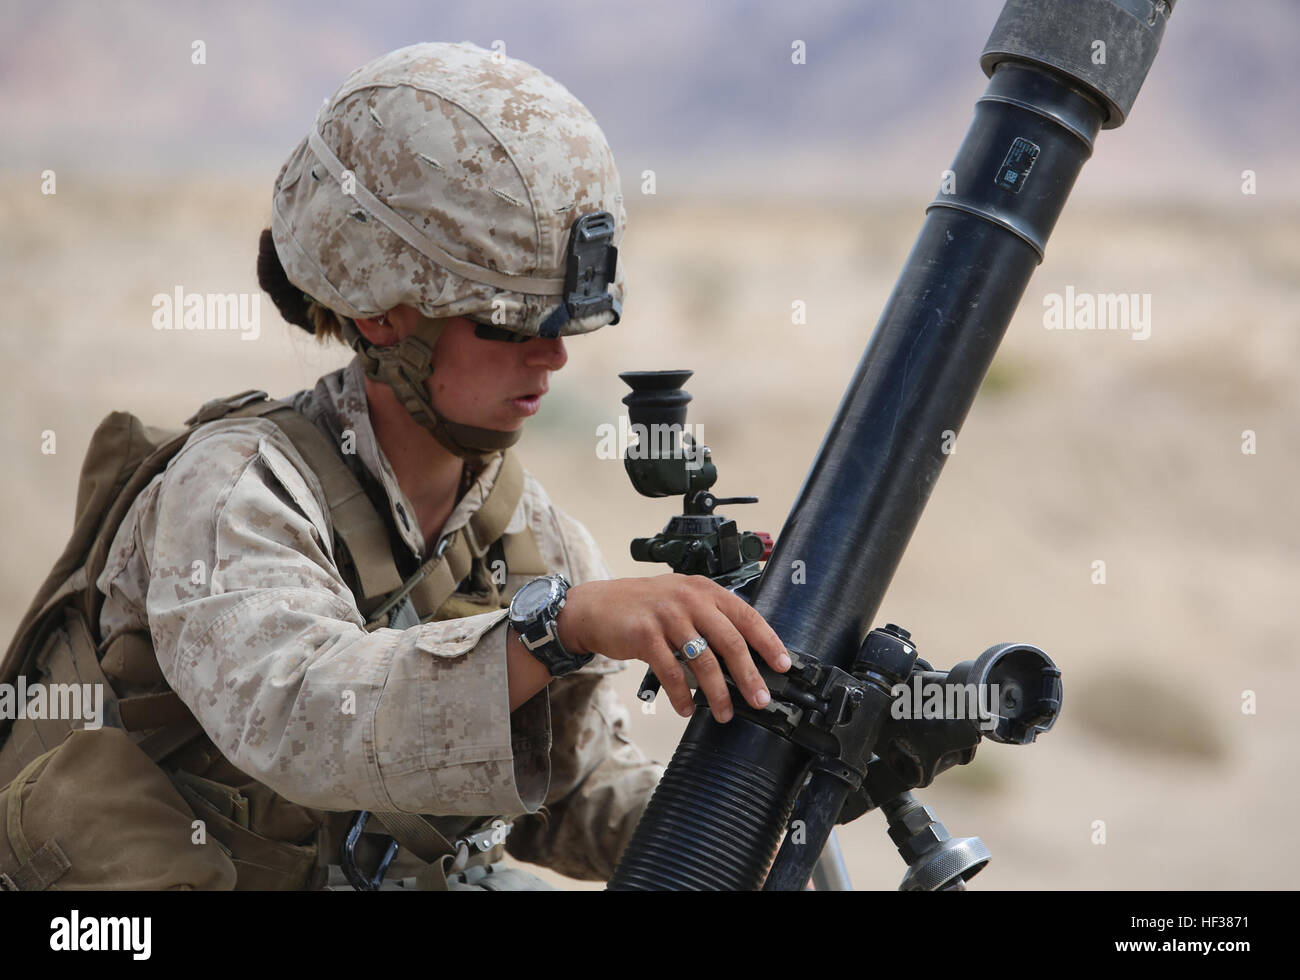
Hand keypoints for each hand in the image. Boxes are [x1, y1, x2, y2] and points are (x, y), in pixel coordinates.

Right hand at [554, 573, 791, 721]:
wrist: (595, 607)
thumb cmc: (642, 607)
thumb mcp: (681, 600)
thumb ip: (709, 617)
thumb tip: (743, 655)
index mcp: (704, 590)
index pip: (747, 616)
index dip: (768, 642)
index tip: (783, 666)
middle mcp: (689, 598)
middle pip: (730, 641)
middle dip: (749, 676)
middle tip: (761, 700)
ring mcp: (666, 615)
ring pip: (703, 660)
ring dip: (718, 693)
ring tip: (724, 713)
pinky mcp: (644, 634)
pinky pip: (671, 671)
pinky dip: (682, 695)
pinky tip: (687, 708)